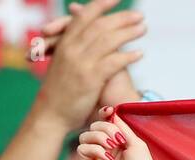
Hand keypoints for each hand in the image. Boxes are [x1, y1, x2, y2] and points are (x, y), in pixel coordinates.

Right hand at [34, 0, 145, 130]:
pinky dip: (127, 56)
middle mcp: (72, 48)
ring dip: (128, 32)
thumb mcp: (63, 64)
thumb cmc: (59, 91)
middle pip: (100, 25)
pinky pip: (112, 62)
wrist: (51, 114)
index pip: (85, 17)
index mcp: (65, 42)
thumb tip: (89, 40)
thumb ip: (74, 49)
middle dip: (121, 18)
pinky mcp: (90, 78)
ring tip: (143, 28)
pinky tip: (140, 54)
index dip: (101, 6)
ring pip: (107, 40)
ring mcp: (81, 62)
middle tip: (139, 15)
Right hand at [78, 111, 163, 159]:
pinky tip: (106, 157)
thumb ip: (122, 127)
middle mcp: (106, 151)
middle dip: (105, 128)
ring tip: (112, 147)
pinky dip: (94, 149)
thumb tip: (111, 113)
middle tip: (118, 140)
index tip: (108, 111)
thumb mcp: (136, 142)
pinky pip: (82, 149)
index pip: (104, 124)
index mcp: (118, 145)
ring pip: (85, 136)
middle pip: (94, 127)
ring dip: (98, 137)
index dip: (104, 115)